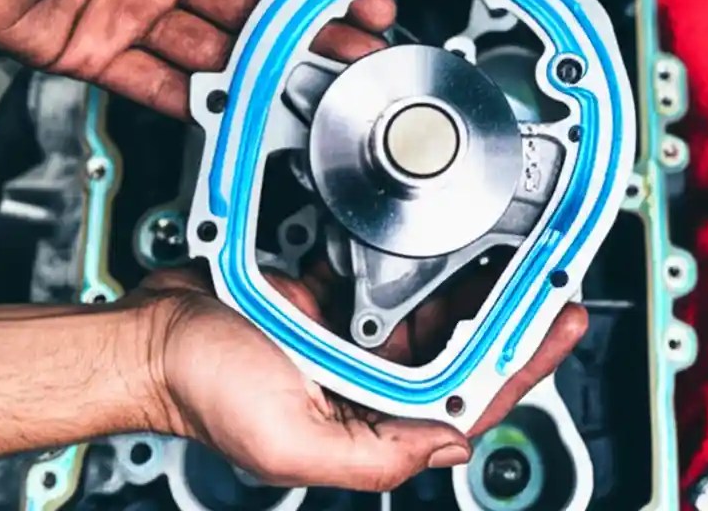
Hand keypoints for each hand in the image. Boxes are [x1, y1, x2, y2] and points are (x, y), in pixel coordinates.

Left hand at [0, 0, 391, 116]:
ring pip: (215, 50)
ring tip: (304, 87)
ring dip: (261, 71)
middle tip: (349, 54)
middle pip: (253, 9)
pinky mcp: (100, 53)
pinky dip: (196, 102)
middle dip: (306, 33)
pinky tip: (232, 110)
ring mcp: (134, 10)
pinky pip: (159, 85)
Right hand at [137, 269, 587, 491]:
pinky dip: (422, 275)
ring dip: (475, 296)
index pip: (463, 404)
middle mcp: (367, 391)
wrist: (152, 336)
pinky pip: (390, 293)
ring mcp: (352, 349)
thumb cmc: (203, 387)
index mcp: (368, 427)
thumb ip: (376, 452)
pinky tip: (452, 256)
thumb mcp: (289, 438)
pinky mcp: (332, 309)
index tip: (556, 328)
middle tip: (555, 288)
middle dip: (510, 326)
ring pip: (434, 323)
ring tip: (520, 266)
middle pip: (460, 359)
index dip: (518, 368)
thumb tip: (450, 445)